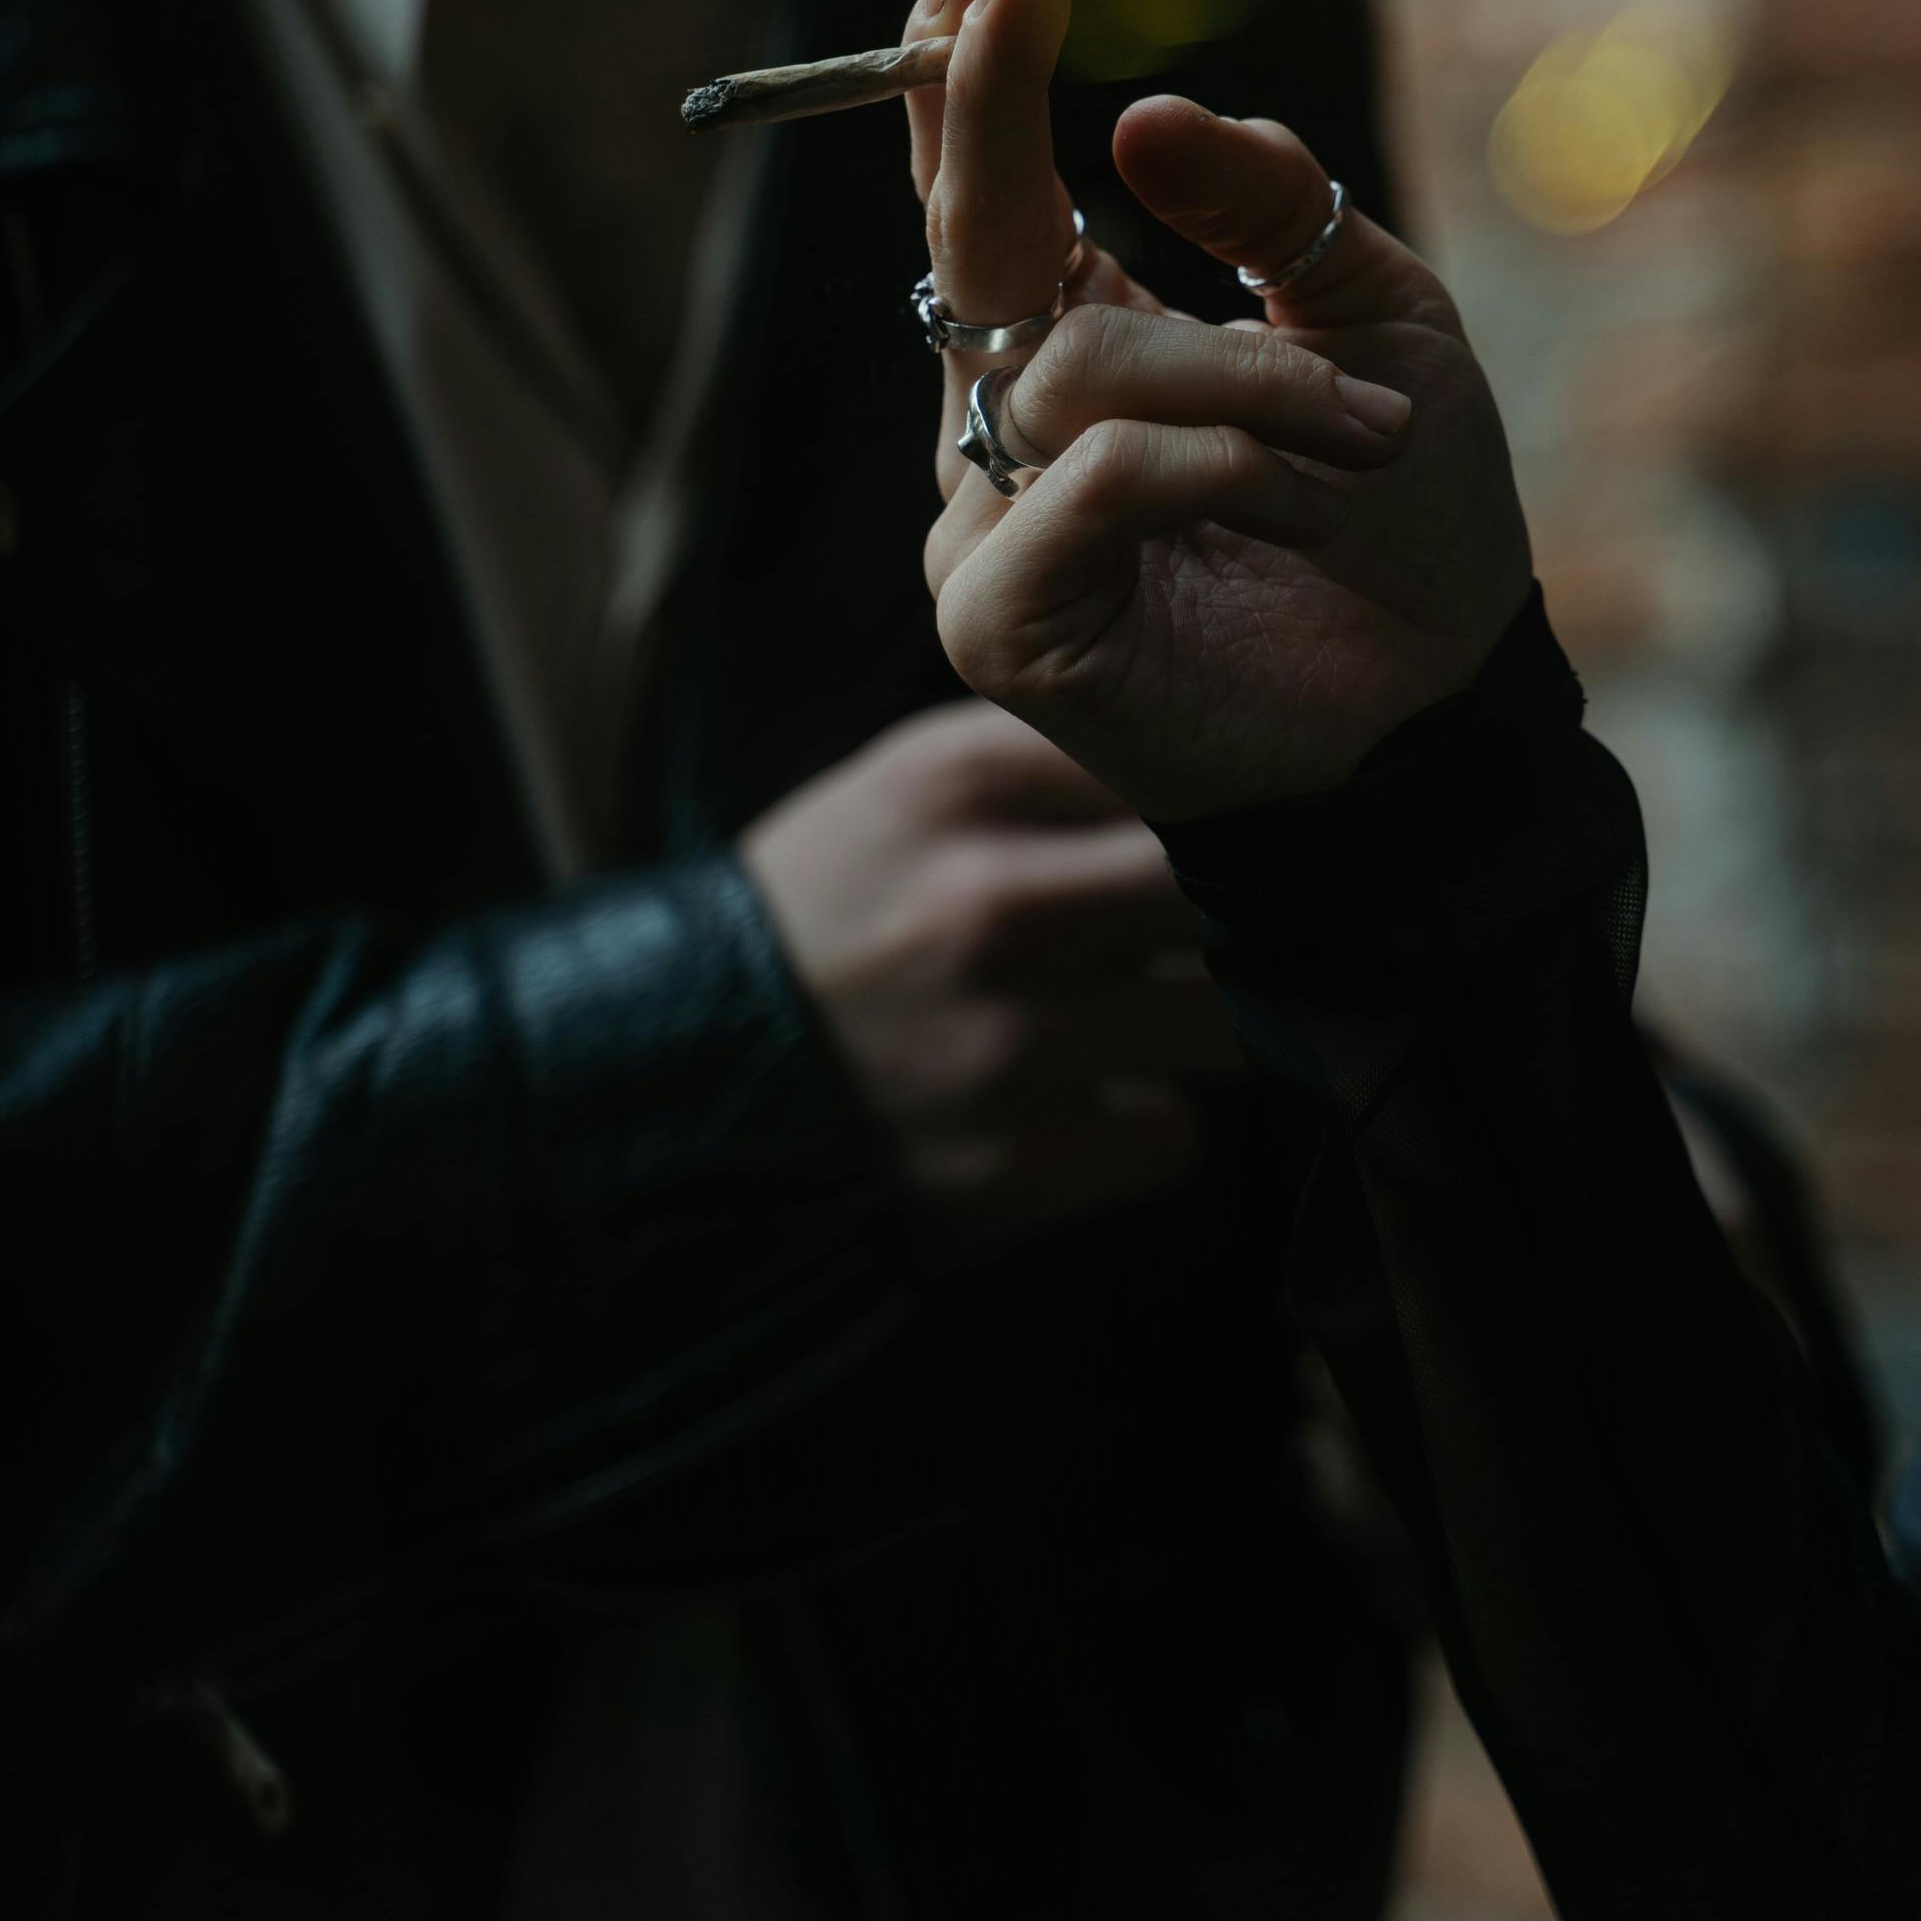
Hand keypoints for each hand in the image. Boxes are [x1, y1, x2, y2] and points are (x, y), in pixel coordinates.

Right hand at [740, 698, 1242, 1242]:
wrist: (687, 1072)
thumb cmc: (837, 908)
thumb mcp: (911, 783)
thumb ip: (1060, 753)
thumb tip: (1230, 766)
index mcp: (959, 780)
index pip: (1175, 762)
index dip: (1221, 799)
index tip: (1227, 826)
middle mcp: (987, 902)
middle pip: (1220, 890)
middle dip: (1233, 910)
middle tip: (1213, 926)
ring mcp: (1004, 1044)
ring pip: (1225, 1020)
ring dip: (1198, 1021)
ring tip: (1139, 1010)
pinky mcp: (1013, 1167)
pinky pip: (1174, 1136)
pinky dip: (1143, 1124)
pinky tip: (1084, 1098)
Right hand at [905, 0, 1533, 824]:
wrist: (1445, 708)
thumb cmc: (1407, 523)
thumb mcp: (1377, 320)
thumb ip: (1271, 210)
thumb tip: (1140, 115)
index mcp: (1080, 346)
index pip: (990, 199)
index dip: (965, 82)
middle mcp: (1008, 428)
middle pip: (971, 244)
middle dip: (983, 103)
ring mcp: (990, 526)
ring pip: (1078, 364)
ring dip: (1249, 379)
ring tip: (1370, 437)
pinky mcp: (1000, 622)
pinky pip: (1086, 479)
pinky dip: (1211, 464)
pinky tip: (1288, 497)